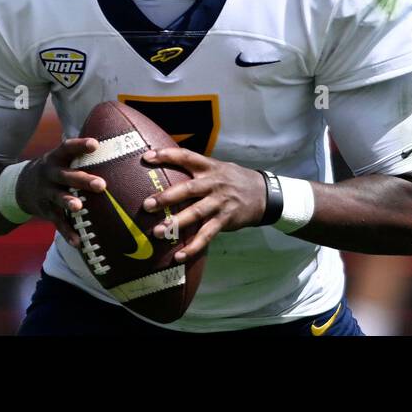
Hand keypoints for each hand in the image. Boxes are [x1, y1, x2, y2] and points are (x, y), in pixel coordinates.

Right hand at [15, 138, 106, 247]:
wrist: (20, 186)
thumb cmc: (54, 169)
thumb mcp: (60, 158)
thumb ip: (79, 154)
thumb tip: (114, 145)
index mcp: (55, 158)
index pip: (67, 148)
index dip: (80, 145)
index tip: (95, 144)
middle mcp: (49, 174)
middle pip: (66, 175)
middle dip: (83, 180)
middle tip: (101, 185)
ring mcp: (46, 193)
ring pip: (58, 198)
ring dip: (69, 203)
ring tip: (79, 207)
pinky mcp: (46, 210)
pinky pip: (57, 222)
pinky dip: (67, 232)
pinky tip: (78, 242)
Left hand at [139, 148, 267, 261]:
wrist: (264, 194)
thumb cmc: (232, 180)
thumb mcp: (218, 167)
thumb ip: (196, 168)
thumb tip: (167, 166)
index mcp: (209, 167)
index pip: (186, 157)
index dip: (167, 155)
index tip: (147, 157)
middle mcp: (214, 184)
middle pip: (188, 189)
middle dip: (167, 197)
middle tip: (147, 205)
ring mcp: (220, 203)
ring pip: (196, 214)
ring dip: (176, 223)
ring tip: (159, 232)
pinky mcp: (225, 220)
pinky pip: (207, 235)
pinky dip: (193, 247)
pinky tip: (179, 256)